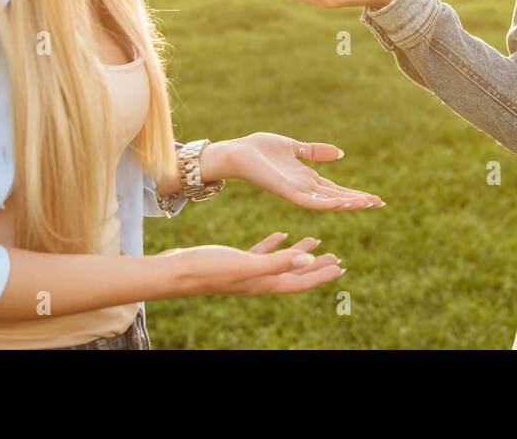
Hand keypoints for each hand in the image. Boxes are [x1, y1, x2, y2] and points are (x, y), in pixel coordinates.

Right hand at [160, 232, 343, 296]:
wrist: (175, 271)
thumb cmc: (208, 268)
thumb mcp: (245, 264)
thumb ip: (277, 262)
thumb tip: (310, 262)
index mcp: (264, 282)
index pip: (300, 281)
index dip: (321, 276)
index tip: (341, 268)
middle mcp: (259, 279)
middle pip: (295, 274)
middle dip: (317, 266)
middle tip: (336, 257)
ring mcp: (247, 271)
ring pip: (281, 262)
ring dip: (299, 253)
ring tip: (316, 241)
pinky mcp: (235, 261)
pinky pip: (262, 253)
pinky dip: (274, 245)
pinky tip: (282, 234)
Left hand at [228, 132, 383, 209]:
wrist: (237, 154)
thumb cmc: (260, 149)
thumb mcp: (294, 147)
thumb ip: (315, 151)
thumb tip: (341, 153)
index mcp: (306, 179)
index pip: (336, 189)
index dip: (355, 193)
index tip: (375, 198)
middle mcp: (304, 188)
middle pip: (337, 197)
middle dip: (358, 201)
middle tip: (380, 204)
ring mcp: (297, 192)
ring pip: (328, 202)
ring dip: (348, 203)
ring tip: (368, 203)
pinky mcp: (288, 192)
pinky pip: (312, 201)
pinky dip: (329, 203)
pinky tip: (344, 202)